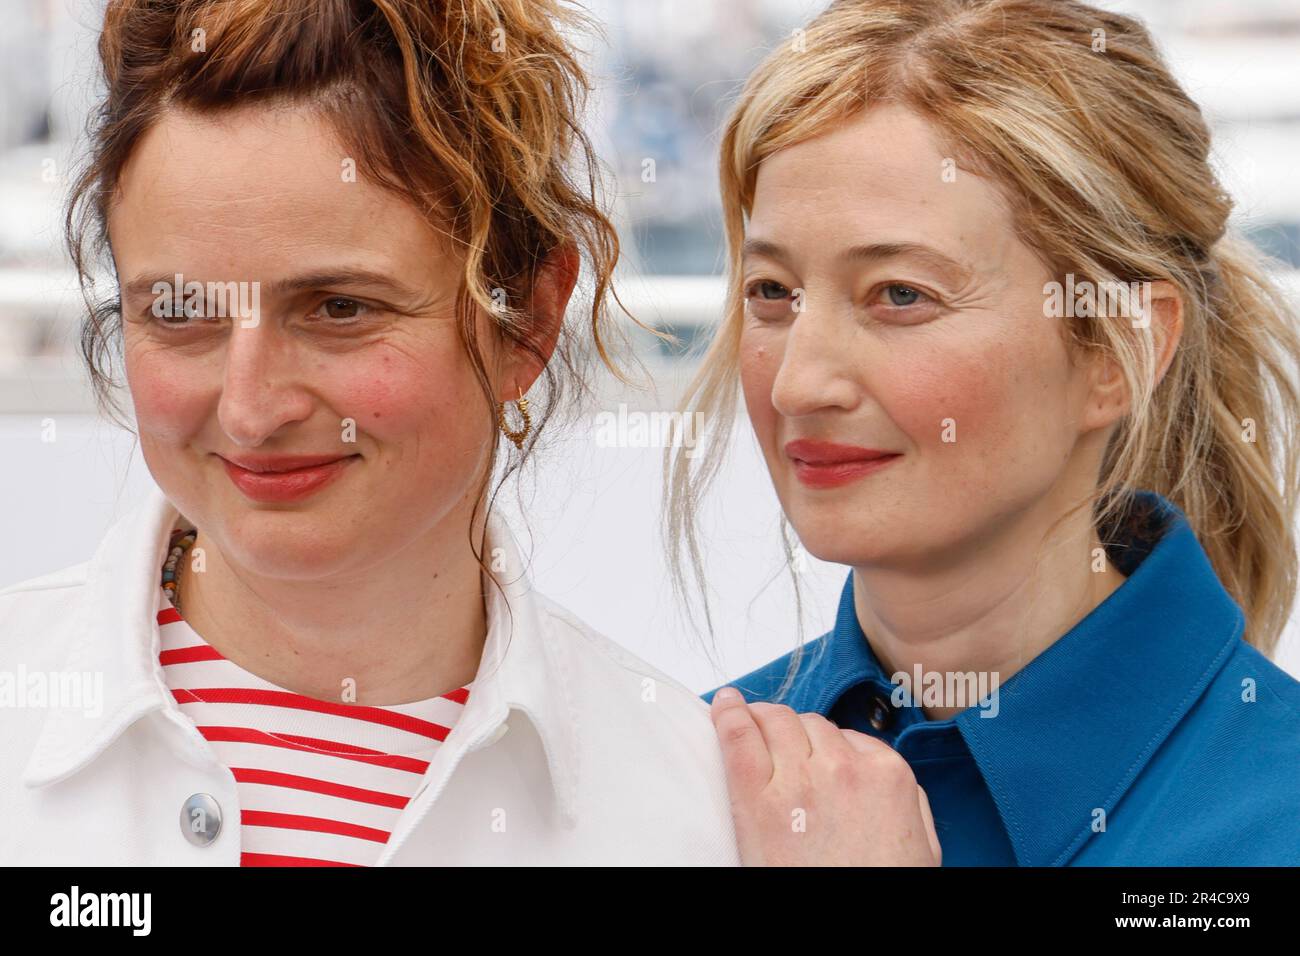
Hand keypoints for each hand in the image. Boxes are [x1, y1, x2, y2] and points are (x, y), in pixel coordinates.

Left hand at [710, 688, 941, 865]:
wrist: (846, 931)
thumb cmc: (883, 884)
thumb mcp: (922, 848)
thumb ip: (911, 801)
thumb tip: (888, 777)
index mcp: (887, 774)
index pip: (845, 735)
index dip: (822, 746)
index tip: (809, 756)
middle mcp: (843, 766)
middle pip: (809, 724)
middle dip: (794, 732)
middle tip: (779, 749)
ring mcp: (799, 779)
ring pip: (776, 720)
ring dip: (763, 720)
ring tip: (748, 723)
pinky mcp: (757, 799)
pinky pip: (739, 737)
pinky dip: (728, 715)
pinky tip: (723, 705)